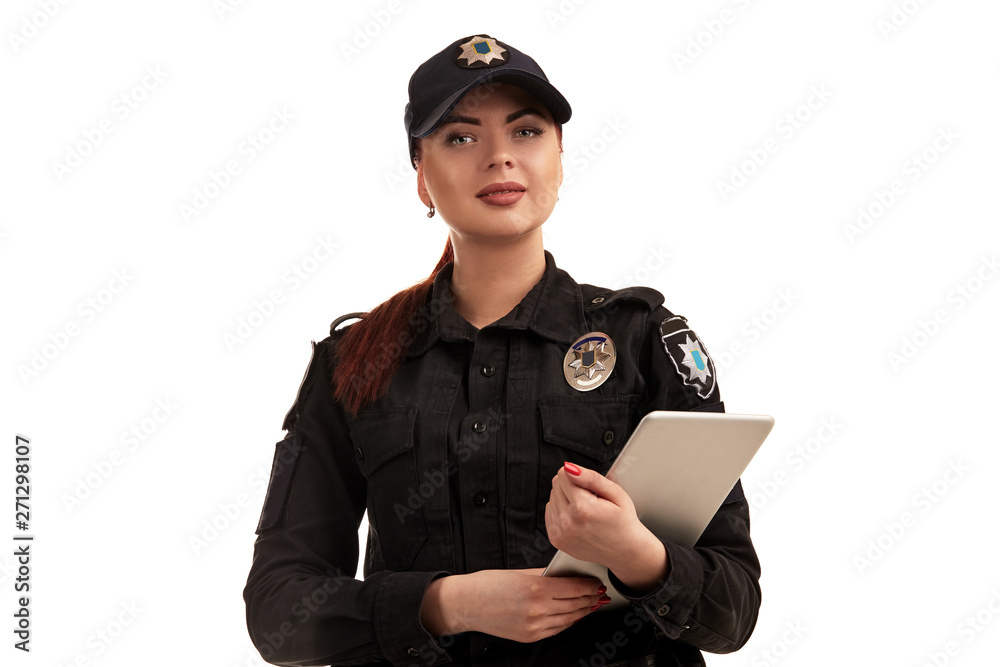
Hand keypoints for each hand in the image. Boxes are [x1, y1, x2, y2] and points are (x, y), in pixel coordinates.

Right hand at [420, 568, 608, 641]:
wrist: (466, 604)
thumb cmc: (488, 584)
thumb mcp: (519, 572)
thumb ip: (544, 575)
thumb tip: (565, 575)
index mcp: (536, 588)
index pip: (574, 587)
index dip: (590, 585)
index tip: (597, 582)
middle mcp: (537, 609)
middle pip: (575, 604)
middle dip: (591, 598)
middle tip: (601, 593)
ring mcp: (534, 626)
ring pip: (569, 619)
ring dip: (583, 611)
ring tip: (592, 604)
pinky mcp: (529, 636)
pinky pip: (556, 629)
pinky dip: (568, 621)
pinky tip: (574, 615)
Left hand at [544, 462, 667, 591]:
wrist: (624, 551)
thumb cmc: (623, 522)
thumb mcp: (616, 494)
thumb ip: (591, 478)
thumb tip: (569, 468)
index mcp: (583, 508)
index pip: (563, 474)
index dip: (579, 477)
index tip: (591, 489)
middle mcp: (568, 522)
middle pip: (555, 485)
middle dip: (572, 487)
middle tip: (591, 501)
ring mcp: (560, 533)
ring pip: (551, 498)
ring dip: (566, 500)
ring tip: (586, 512)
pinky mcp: (556, 539)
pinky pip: (549, 512)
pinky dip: (561, 512)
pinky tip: (577, 519)